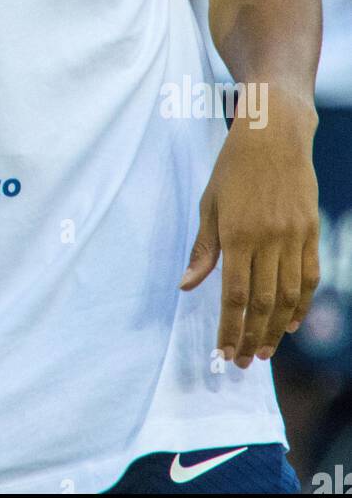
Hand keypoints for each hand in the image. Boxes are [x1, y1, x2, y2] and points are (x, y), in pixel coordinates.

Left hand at [180, 88, 319, 367]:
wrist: (273, 134)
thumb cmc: (233, 168)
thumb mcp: (209, 204)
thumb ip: (202, 249)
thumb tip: (187, 286)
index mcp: (237, 234)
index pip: (233, 295)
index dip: (229, 328)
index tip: (223, 352)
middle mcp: (268, 239)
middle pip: (262, 303)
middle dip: (251, 337)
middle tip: (243, 362)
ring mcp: (293, 237)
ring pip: (287, 296)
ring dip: (275, 329)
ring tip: (264, 351)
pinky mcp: (310, 232)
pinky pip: (309, 277)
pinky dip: (301, 304)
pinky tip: (291, 322)